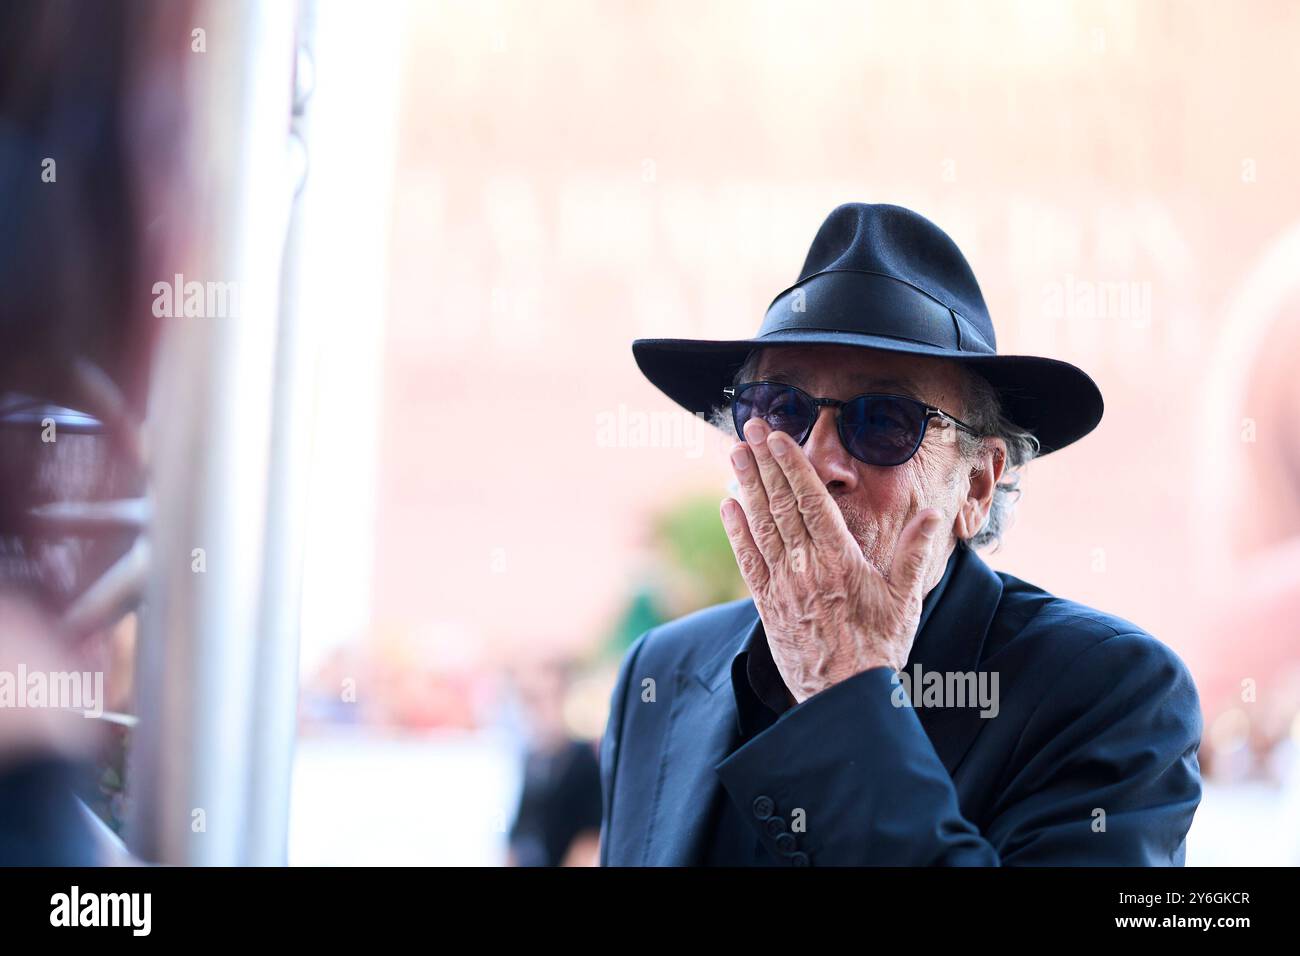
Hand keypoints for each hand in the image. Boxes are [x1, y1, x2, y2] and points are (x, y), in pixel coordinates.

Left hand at [720, 418, 945, 702]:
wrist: (844, 697)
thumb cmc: (880, 647)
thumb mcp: (906, 599)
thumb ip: (915, 553)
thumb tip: (931, 514)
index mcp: (840, 560)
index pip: (811, 501)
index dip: (793, 465)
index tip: (779, 437)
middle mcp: (806, 567)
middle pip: (780, 504)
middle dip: (764, 462)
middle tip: (750, 428)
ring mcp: (782, 585)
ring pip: (761, 525)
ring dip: (746, 485)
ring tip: (735, 453)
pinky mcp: (767, 605)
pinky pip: (748, 560)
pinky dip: (737, 531)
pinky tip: (728, 505)